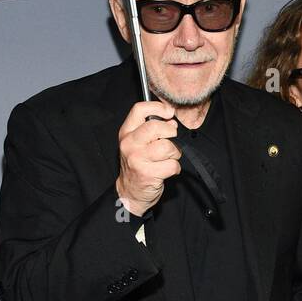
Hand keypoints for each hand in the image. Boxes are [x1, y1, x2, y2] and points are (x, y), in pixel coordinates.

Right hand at [115, 100, 181, 215]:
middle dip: (170, 131)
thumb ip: (151, 129)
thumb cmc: (138, 165)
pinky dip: (175, 168)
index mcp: (126, 133)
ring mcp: (138, 159)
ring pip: (167, 147)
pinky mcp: (148, 174)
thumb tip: (171, 120)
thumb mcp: (137, 143)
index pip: (139, 109)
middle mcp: (130, 144)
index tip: (169, 113)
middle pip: (155, 127)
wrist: (130, 192)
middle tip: (171, 139)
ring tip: (168, 158)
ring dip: (174, 153)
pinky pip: (172, 165)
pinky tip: (167, 170)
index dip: (158, 107)